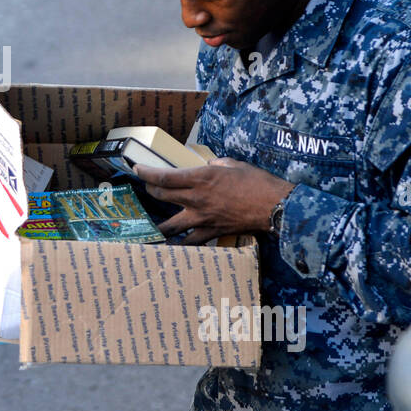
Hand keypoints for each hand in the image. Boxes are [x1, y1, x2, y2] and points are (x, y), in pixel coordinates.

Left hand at [133, 158, 294, 244]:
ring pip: (169, 224)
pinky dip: (180, 244)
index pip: (164, 177)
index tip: (136, 169)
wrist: (274, 207)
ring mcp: (202, 218)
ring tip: (149, 225)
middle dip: (149, 190)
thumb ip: (217, 163)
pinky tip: (172, 247)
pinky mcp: (211, 232)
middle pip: (161, 196)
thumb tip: (209, 164)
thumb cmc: (257, 182)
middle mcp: (196, 198)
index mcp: (201, 178)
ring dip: (157, 224)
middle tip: (146, 188)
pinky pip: (190, 242)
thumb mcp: (234, 164)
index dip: (146, 174)